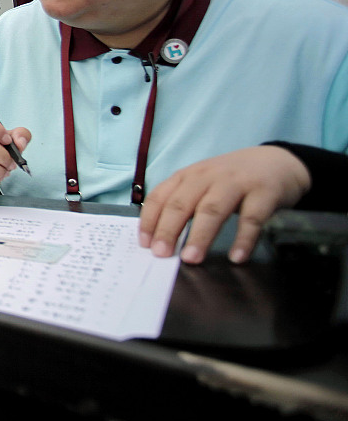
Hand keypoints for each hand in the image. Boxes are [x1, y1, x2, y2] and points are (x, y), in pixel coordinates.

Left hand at [139, 146, 310, 264]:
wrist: (277, 162)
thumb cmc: (231, 180)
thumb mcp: (202, 185)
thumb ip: (183, 205)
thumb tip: (161, 240)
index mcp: (188, 176)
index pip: (160, 196)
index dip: (149, 220)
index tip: (144, 244)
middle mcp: (208, 177)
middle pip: (182, 203)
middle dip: (168, 229)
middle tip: (161, 254)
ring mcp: (236, 183)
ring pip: (213, 209)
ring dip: (200, 235)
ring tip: (191, 258)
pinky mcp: (263, 192)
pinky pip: (252, 218)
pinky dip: (244, 239)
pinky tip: (237, 257)